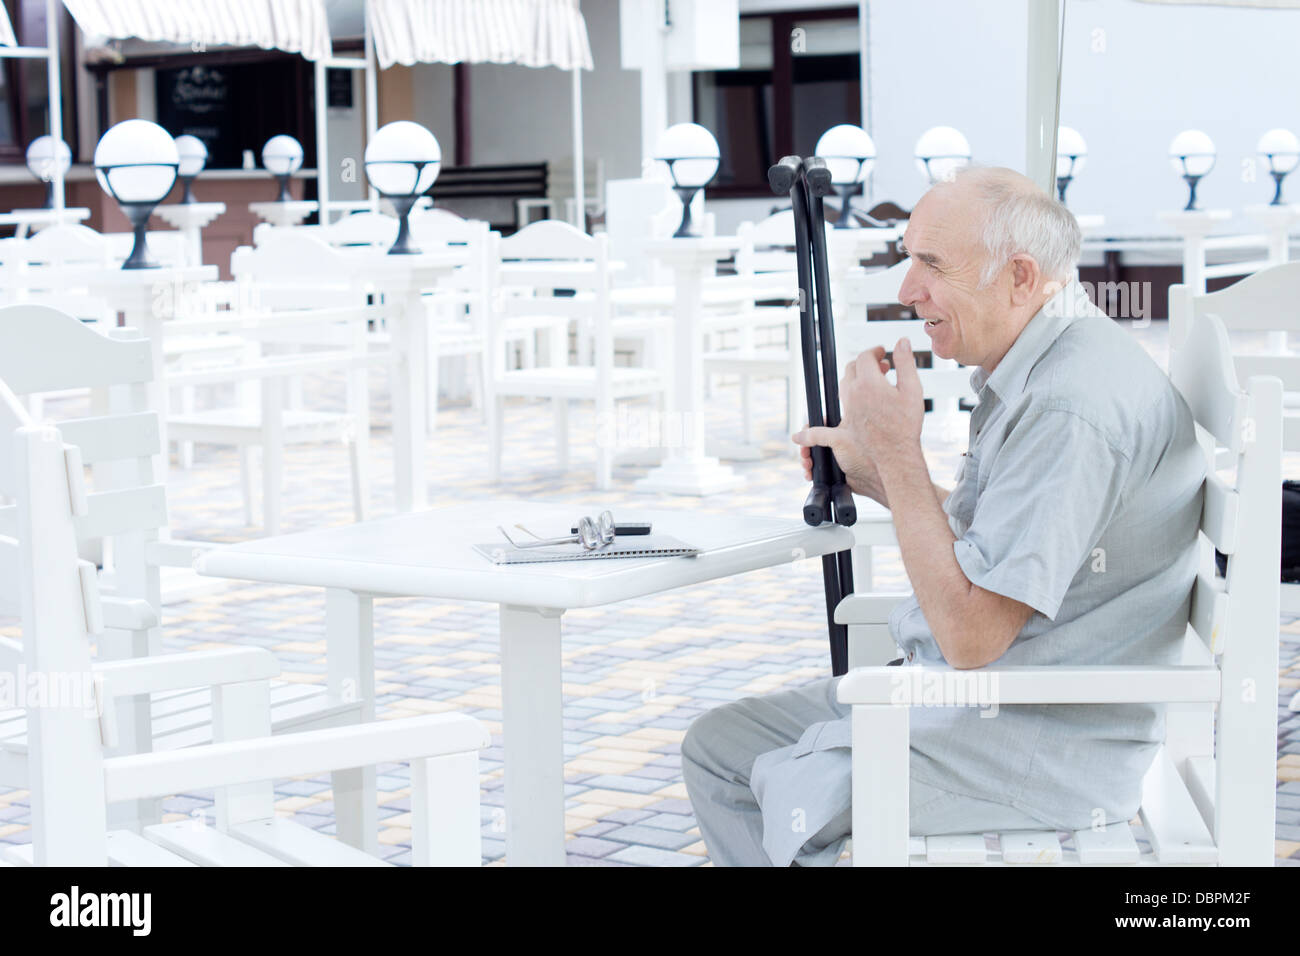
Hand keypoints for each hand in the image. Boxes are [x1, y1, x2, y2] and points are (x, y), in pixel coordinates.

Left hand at [793, 339, 925, 495]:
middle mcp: (852, 395)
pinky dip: (808, 433)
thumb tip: (902, 340)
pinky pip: (819, 432)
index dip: (875, 352)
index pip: (865, 357)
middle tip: (881, 367)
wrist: (898, 458)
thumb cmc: (907, 426)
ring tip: (869, 384)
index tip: (883, 354)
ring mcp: (845, 414)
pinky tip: (799, 435)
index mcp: (868, 383)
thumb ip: (906, 362)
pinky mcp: (841, 434)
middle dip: (864, 364)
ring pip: (842, 390)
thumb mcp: (913, 390)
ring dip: (853, 382)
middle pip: (851, 370)